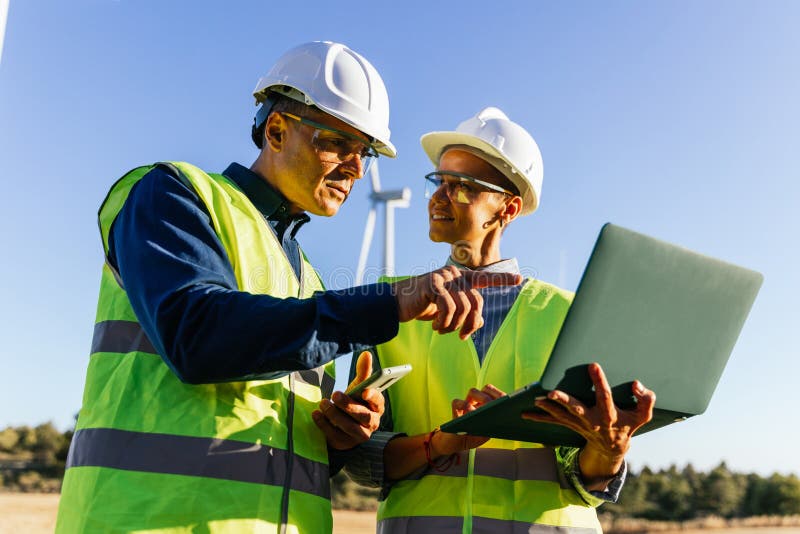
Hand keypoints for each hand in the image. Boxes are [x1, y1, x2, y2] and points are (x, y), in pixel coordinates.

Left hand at [312, 351, 383, 449]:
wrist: (341, 424)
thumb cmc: (353, 402)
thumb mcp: (357, 387)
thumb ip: (363, 372)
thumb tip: (366, 353)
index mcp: (377, 407)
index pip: (378, 402)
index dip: (372, 396)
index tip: (364, 391)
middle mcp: (372, 423)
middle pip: (363, 416)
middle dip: (349, 405)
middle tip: (335, 394)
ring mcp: (360, 435)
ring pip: (349, 427)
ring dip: (334, 414)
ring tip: (323, 403)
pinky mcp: (345, 443)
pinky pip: (335, 436)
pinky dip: (324, 424)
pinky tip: (316, 414)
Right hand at [392, 266, 521, 338]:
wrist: (397, 304)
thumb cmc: (424, 307)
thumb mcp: (447, 311)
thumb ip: (465, 313)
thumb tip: (481, 322)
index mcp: (461, 279)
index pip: (486, 278)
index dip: (503, 279)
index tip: (520, 279)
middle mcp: (455, 274)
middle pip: (476, 302)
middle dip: (471, 323)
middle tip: (462, 336)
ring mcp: (444, 277)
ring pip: (463, 307)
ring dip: (454, 325)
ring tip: (442, 330)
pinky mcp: (433, 284)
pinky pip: (448, 307)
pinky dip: (444, 322)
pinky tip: (435, 325)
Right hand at [433, 384, 505, 456]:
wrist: (455, 444)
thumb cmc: (473, 438)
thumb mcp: (487, 435)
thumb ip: (493, 428)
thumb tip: (502, 421)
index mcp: (488, 406)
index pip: (497, 395)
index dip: (502, 396)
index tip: (508, 401)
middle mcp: (478, 401)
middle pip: (486, 389)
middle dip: (494, 395)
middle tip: (497, 405)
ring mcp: (466, 404)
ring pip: (473, 392)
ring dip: (481, 398)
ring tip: (486, 409)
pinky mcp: (455, 410)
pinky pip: (458, 402)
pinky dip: (465, 406)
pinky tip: (470, 415)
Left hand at [522, 362, 654, 484]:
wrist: (613, 448)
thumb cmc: (628, 425)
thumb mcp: (643, 416)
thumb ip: (646, 400)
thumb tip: (637, 384)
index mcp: (609, 415)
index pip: (605, 397)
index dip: (600, 382)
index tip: (593, 365)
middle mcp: (592, 420)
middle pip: (577, 410)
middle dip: (564, 401)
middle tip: (552, 393)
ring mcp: (579, 424)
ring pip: (561, 416)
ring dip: (547, 409)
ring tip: (535, 400)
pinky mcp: (570, 425)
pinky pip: (553, 422)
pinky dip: (539, 418)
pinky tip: (524, 414)